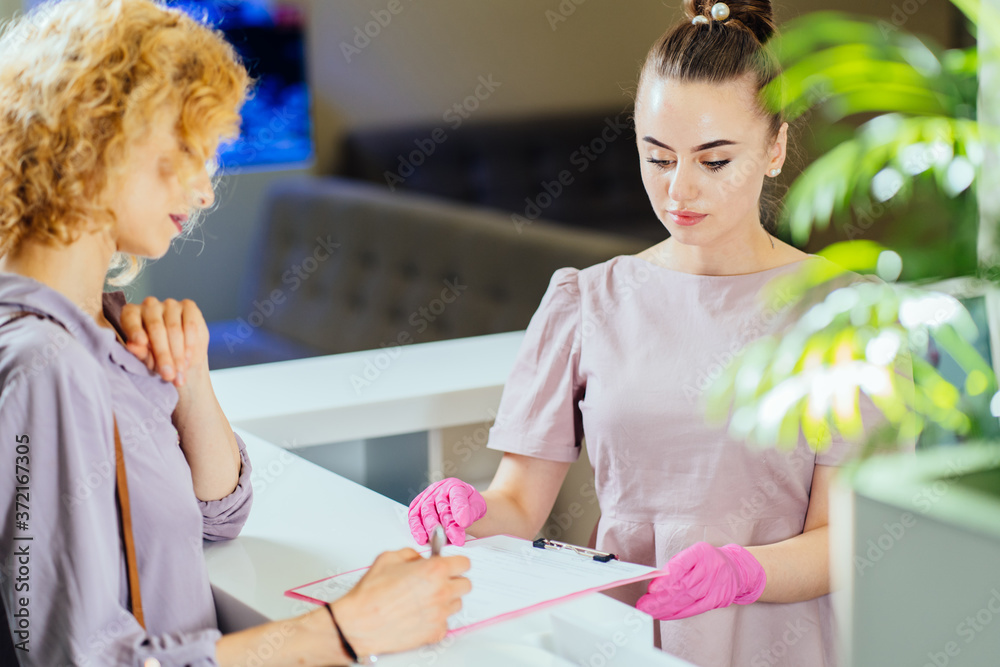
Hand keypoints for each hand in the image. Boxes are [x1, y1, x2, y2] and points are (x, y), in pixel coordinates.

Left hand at [120, 297, 208, 386]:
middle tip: (167, 375)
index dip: (135, 330)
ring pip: (174, 329)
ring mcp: (170, 304)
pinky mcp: (189, 306)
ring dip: (178, 355)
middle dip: (163, 354)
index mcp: (131, 314)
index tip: (140, 342)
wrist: (180, 357)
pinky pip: (190, 326)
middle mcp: (149, 305)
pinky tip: (188, 360)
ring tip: (179, 374)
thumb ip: (139, 352)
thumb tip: (132, 346)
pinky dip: (190, 345)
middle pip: (156, 328)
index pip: (130, 319)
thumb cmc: (155, 357)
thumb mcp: (145, 358)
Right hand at [331, 548, 470, 655]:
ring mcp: (440, 614)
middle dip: (453, 580)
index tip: (451, 565)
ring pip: (456, 604)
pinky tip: (420, 614)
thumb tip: (421, 558)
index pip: (464, 563)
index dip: (455, 563)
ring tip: (425, 599)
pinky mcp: (435, 633)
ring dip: (446, 600)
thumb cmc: (370, 594)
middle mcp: (441, 592)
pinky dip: (436, 619)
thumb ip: (412, 554)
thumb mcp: (389, 558)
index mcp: (434, 570)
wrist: (359, 623)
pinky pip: (445, 623)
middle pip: (465, 584)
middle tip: (437, 581)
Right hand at [408, 478, 485, 546]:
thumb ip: (471, 514)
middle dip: (448, 525)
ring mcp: (427, 497)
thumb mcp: (477, 507)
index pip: (458, 496)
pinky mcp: (417, 507)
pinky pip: (414, 517)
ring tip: (438, 541)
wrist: (460, 506)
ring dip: (431, 528)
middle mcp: (439, 490)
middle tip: (456, 538)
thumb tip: (462, 523)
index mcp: (456, 486)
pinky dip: (417, 528)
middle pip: (441, 506)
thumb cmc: (468, 506)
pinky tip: (422, 538)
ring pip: (426, 512)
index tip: (464, 523)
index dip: (460, 509)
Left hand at [636, 542, 765, 620]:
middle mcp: (709, 568)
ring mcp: (715, 585)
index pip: (681, 565)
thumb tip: (655, 581)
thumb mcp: (693, 555)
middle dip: (660, 598)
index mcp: (700, 552)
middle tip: (644, 605)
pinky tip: (665, 615)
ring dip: (666, 608)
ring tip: (650, 612)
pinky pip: (695, 608)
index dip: (666, 579)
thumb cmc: (706, 561)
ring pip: (687, 599)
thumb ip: (676, 565)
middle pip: (682, 586)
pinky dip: (678, 613)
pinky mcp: (717, 599)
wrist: (735, 568)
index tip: (652, 589)